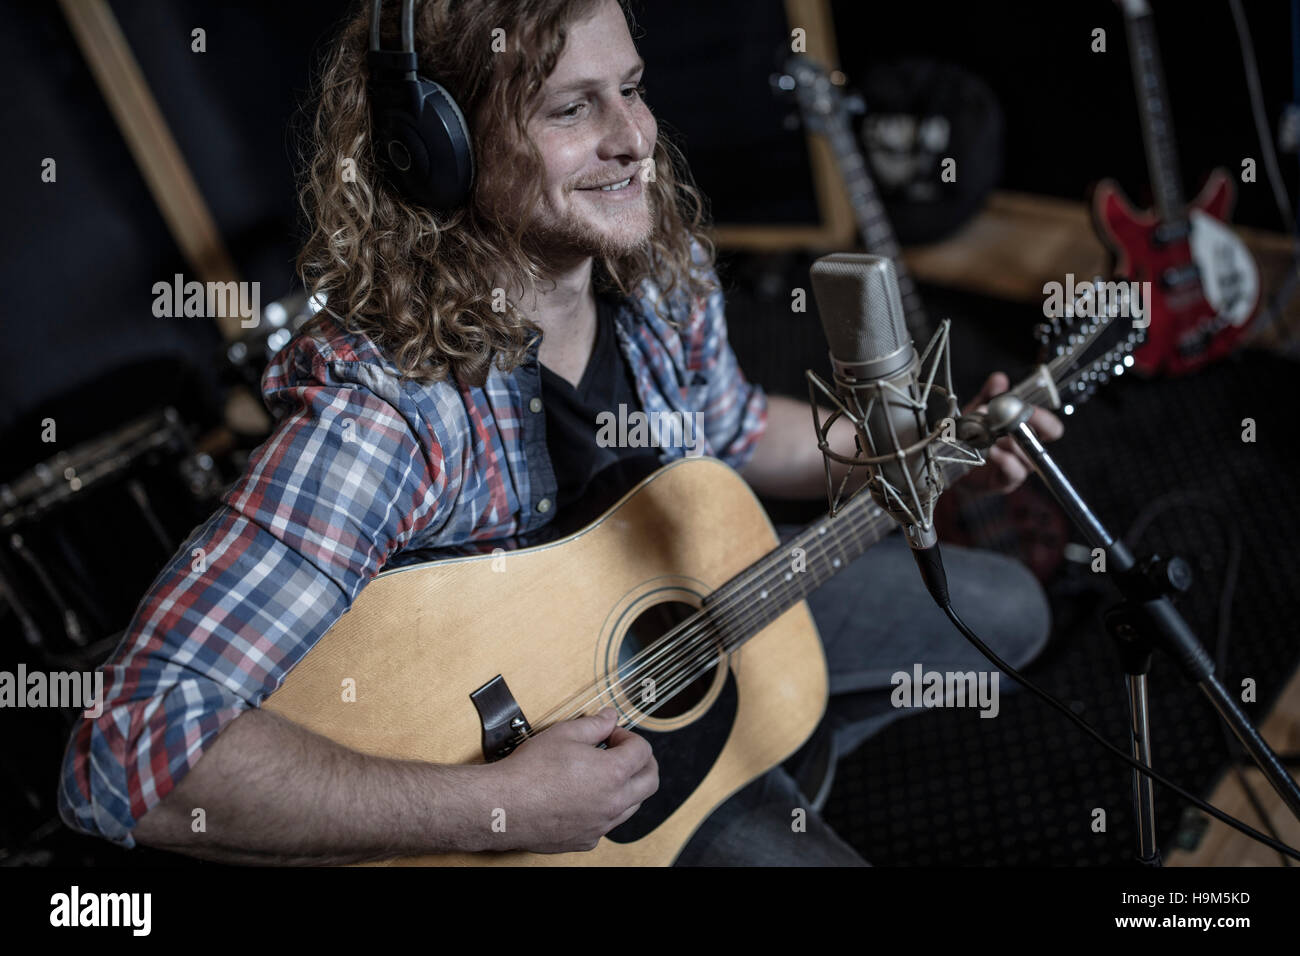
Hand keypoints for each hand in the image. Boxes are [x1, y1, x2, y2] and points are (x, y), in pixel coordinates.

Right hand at [493, 707, 657, 853]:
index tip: (612, 734)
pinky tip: (585, 797)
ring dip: (627, 787)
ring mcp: (601, 825)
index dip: (629, 736)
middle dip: (643, 762)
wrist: (503, 806)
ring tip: (603, 773)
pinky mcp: (585, 840)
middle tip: (624, 752)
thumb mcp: (565, 733)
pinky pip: (607, 824)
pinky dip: (605, 809)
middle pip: (650, 782)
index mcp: (614, 773)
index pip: (643, 751)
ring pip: (632, 806)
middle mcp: (613, 803)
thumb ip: (595, 724)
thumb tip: (610, 717)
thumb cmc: (529, 771)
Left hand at [958, 372, 1063, 496]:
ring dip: (1009, 442)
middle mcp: (1025, 450)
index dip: (1044, 418)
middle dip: (1027, 427)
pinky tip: (991, 451)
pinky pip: (1014, 471)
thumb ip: (988, 396)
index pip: (1049, 427)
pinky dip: (1004, 459)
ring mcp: (1018, 467)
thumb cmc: (972, 439)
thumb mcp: (977, 413)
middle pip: (1041, 441)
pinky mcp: (1006, 481)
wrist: (954, 468)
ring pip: (1026, 455)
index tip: (1027, 407)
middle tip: (1009, 417)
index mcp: (1025, 432)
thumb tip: (999, 379)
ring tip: (989, 433)